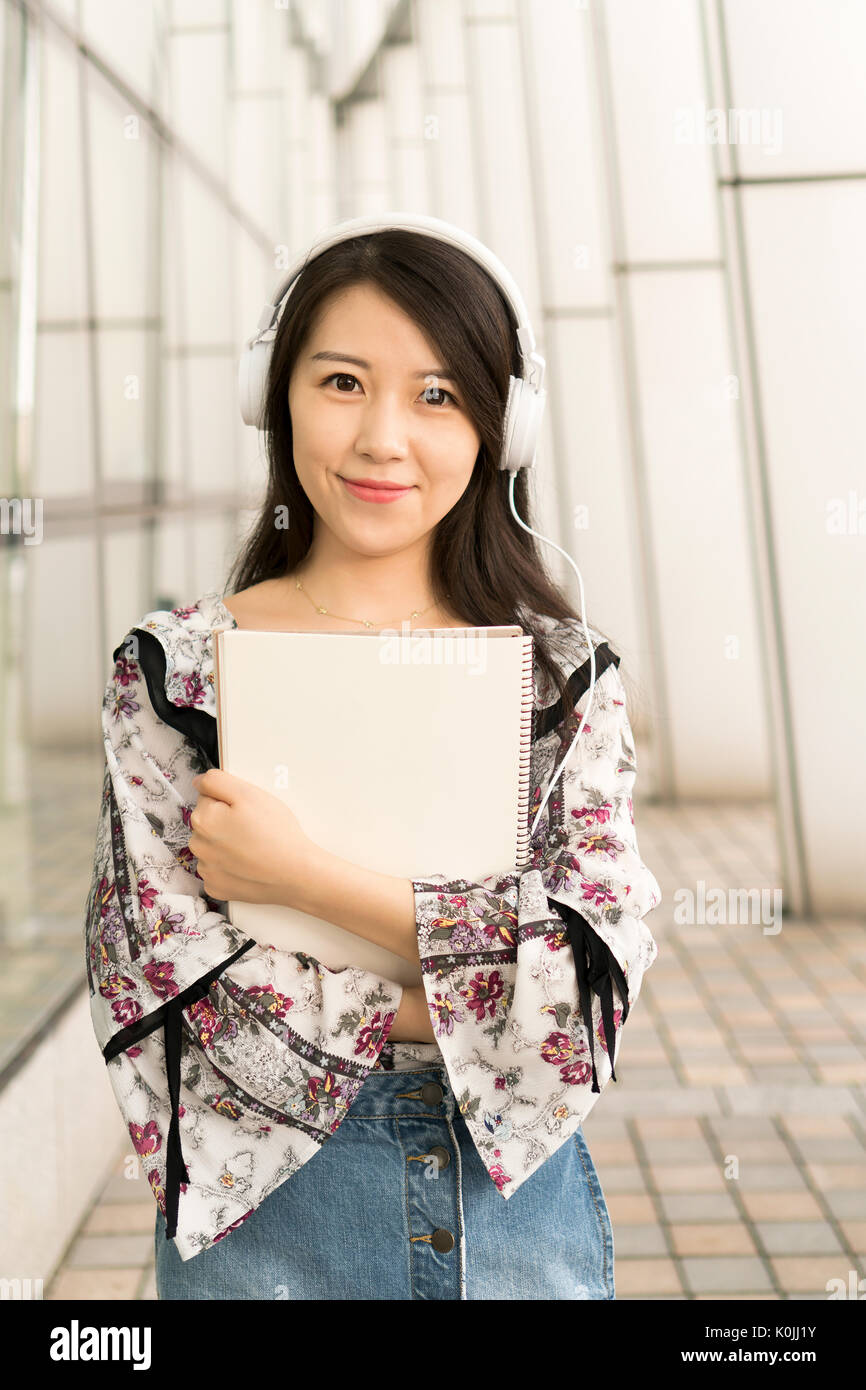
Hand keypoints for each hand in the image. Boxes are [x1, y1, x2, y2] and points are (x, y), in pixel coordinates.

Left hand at [188, 769, 313, 907]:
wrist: (296, 873)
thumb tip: (198, 782)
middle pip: (207, 823)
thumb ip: (216, 781)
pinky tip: (247, 863)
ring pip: (211, 847)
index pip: (207, 798)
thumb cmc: (276, 834)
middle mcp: (198, 846)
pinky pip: (217, 870)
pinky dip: (228, 867)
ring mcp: (207, 869)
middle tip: (252, 827)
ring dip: (225, 844)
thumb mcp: (249, 793)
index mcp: (203, 819)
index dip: (229, 800)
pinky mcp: (216, 887)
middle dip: (224, 821)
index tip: (246, 810)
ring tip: (252, 846)